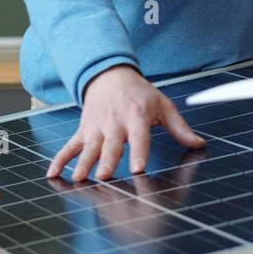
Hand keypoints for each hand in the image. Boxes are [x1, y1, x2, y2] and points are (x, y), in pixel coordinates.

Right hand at [47, 65, 204, 182]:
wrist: (110, 74)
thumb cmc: (140, 93)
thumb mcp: (163, 105)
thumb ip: (180, 128)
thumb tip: (200, 144)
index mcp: (136, 116)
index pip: (139, 137)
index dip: (138, 153)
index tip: (137, 168)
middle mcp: (115, 122)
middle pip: (111, 145)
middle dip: (107, 162)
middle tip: (104, 177)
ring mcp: (96, 127)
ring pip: (89, 148)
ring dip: (83, 163)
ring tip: (78, 179)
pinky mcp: (83, 130)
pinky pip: (70, 146)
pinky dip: (60, 159)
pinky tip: (53, 174)